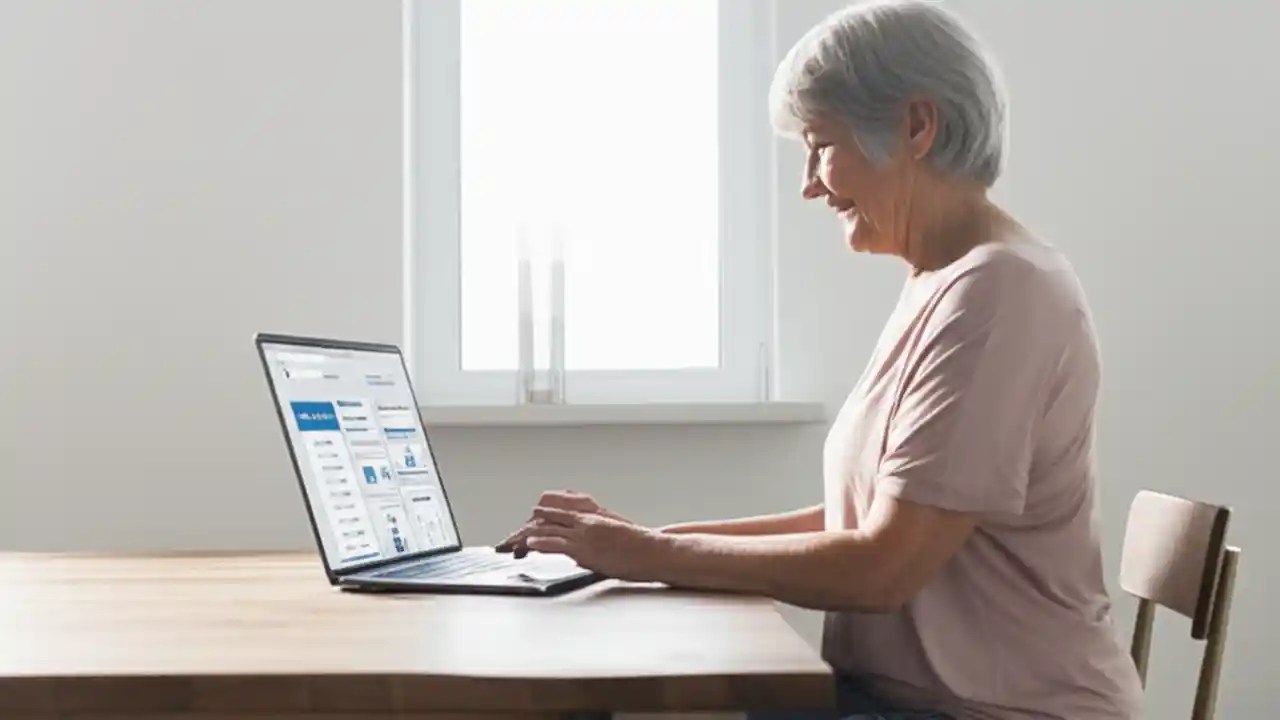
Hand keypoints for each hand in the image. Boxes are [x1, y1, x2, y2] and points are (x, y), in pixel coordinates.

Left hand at [524, 506, 670, 581]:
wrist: (651, 550)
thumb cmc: (638, 546)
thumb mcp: (614, 537)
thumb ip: (594, 541)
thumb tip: (578, 556)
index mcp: (592, 517)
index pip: (561, 513)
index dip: (545, 517)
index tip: (532, 520)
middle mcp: (586, 523)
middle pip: (551, 519)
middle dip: (533, 525)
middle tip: (518, 531)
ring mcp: (584, 535)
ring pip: (551, 529)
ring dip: (533, 533)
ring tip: (517, 536)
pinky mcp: (585, 549)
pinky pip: (557, 543)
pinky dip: (542, 542)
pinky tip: (531, 543)